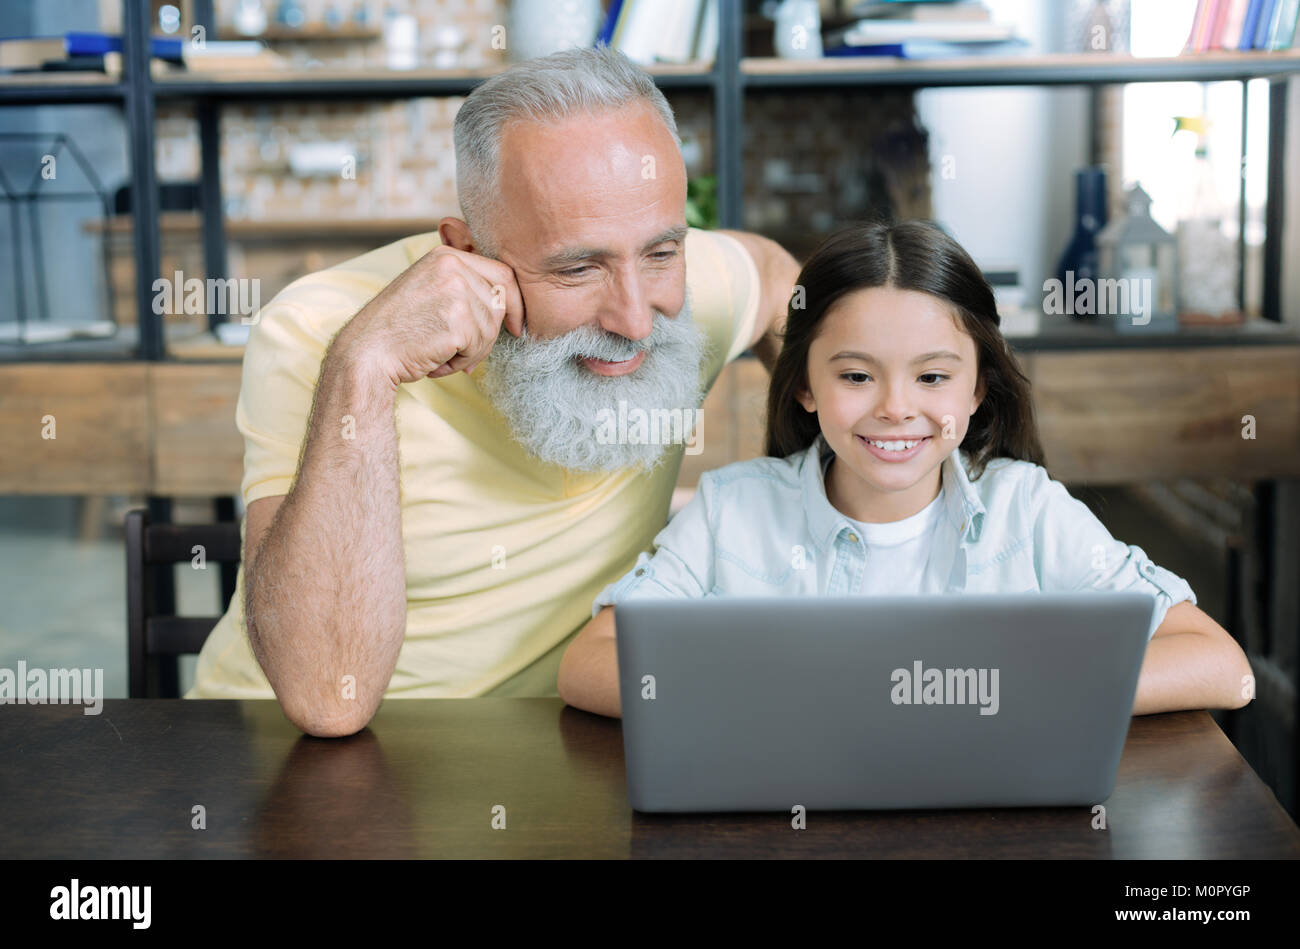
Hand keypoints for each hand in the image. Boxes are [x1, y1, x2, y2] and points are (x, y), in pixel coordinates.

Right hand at [334, 245, 525, 387]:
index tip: (517, 326)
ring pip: (491, 329)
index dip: (515, 302)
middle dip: (487, 334)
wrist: (367, 353)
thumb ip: (463, 287)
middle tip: (461, 351)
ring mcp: (456, 291)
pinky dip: (461, 362)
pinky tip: (436, 362)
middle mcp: (453, 267)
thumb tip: (507, 305)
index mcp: (446, 256)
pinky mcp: (458, 321)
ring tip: (439, 354)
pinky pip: (479, 347)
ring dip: (471, 351)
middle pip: (500, 303)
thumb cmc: (397, 330)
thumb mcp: (429, 291)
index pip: (502, 274)